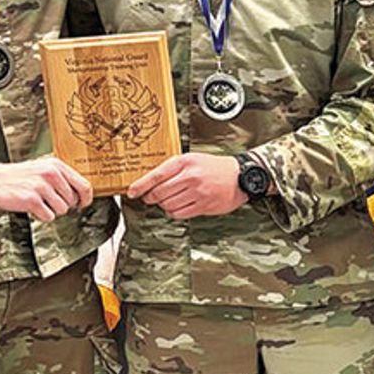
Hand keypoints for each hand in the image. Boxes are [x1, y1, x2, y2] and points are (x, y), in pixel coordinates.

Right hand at [0, 157, 92, 221]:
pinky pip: (48, 216)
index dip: (86, 199)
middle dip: (62, 205)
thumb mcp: (43, 169)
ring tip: (38, 202)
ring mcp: (41, 187)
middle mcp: (51, 174)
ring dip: (51, 210)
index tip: (82, 205)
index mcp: (57, 166)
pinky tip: (31, 207)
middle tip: (47, 201)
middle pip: (72, 201)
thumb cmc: (18, 176)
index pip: (85, 186)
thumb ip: (62, 178)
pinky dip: (41, 216)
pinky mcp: (31, 200)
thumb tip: (83, 195)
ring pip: (62, 210)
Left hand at [127, 153, 245, 218]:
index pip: (156, 175)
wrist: (241, 176)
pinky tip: (180, 206)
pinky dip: (175, 212)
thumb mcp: (193, 159)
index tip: (132, 192)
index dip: (140, 186)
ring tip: (171, 199)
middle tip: (151, 197)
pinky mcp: (204, 205)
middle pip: (159, 193)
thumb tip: (150, 182)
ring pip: (168, 205)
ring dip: (165, 205)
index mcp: (185, 162)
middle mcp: (191, 176)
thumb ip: (172, 168)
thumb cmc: (215, 167)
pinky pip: (179, 214)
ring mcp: (198, 192)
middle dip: (151, 197)